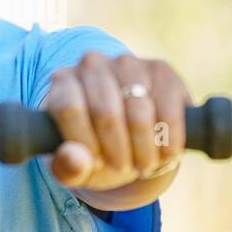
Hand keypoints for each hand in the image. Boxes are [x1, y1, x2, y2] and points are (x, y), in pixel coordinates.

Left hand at [41, 51, 191, 191]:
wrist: (131, 139)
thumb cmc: (97, 152)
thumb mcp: (77, 167)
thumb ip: (67, 168)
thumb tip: (76, 160)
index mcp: (63, 82)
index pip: (69, 108)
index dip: (85, 142)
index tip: (96, 164)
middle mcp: (92, 64)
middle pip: (106, 112)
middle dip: (118, 151)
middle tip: (123, 168)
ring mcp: (127, 63)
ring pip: (139, 112)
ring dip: (144, 149)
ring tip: (143, 164)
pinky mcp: (160, 69)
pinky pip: (168, 111)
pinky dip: (169, 141)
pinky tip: (165, 153)